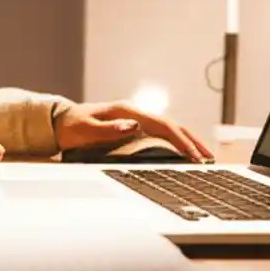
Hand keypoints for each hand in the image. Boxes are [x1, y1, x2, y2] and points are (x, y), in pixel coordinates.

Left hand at [53, 102, 212, 161]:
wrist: (60, 122)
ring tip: (204, 158)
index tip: (193, 156)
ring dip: (188, 142)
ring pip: (170, 129)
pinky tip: (185, 153)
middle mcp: (135, 113)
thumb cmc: (72, 127)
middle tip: (208, 159)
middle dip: (192, 142)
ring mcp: (136, 119)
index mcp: (127, 111)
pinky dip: (176, 143)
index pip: (163, 125)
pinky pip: (161, 134)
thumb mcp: (85, 130)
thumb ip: (108, 130)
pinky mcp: (135, 127)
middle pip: (172, 125)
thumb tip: (134, 126)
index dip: (181, 141)